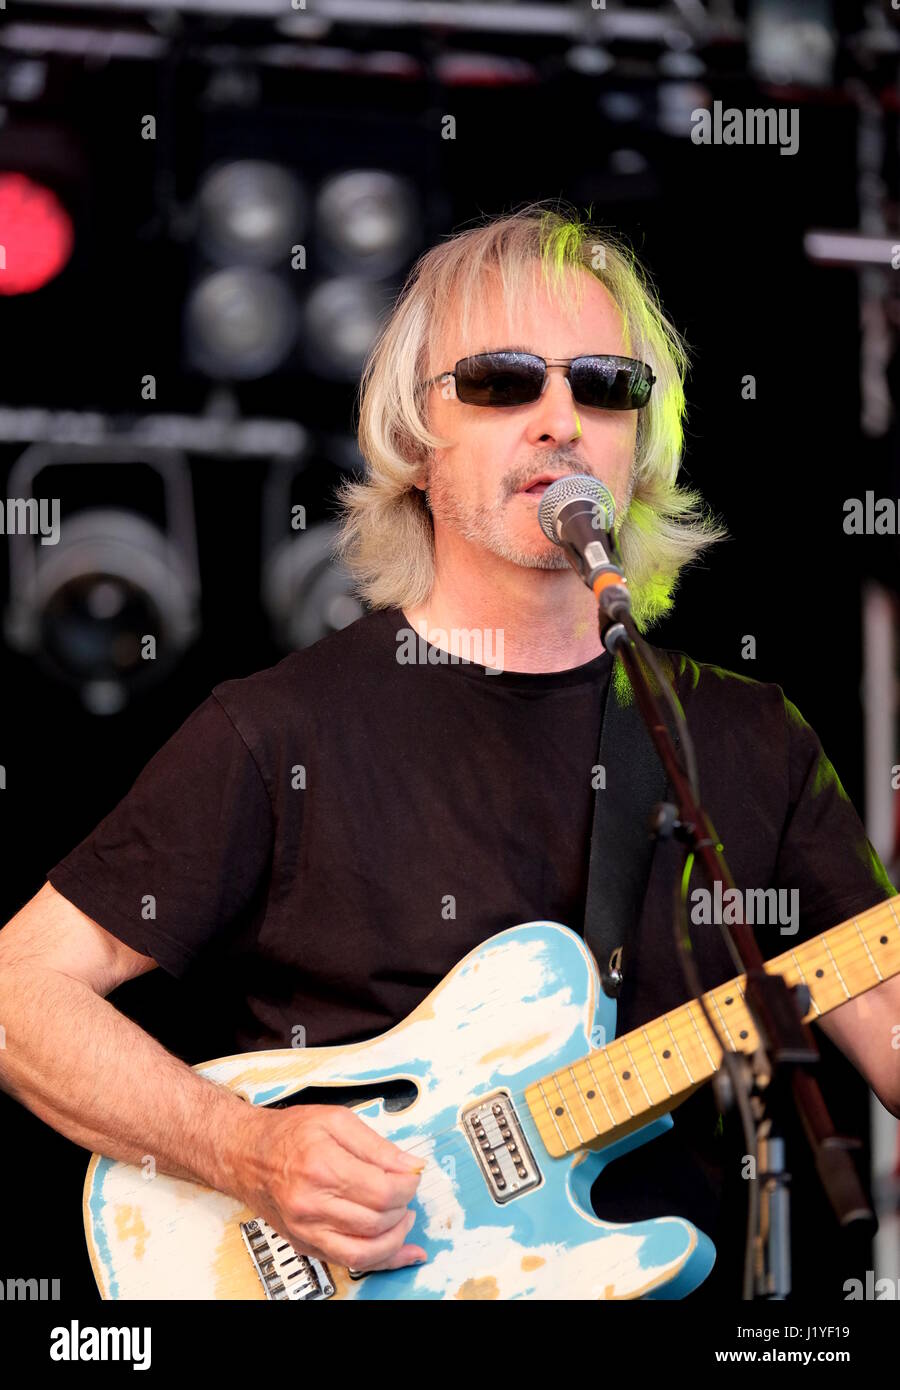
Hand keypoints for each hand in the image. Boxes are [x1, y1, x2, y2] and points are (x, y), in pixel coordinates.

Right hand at [240, 1103, 426, 1273]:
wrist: (245, 1155)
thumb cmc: (287, 1134)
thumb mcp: (335, 1120)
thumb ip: (377, 1145)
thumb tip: (410, 1166)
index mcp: (322, 1167)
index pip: (383, 1191)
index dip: (408, 1186)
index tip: (412, 1176)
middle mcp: (311, 1205)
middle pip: (377, 1222)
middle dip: (403, 1208)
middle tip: (406, 1192)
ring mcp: (307, 1230)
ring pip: (365, 1253)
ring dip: (396, 1239)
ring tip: (403, 1218)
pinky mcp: (305, 1245)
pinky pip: (349, 1263)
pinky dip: (381, 1261)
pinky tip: (402, 1252)